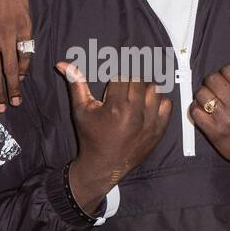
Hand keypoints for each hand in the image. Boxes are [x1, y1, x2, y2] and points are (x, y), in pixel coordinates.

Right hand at [56, 62, 171, 213]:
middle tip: (122, 95)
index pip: (122, 77)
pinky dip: (158, 103)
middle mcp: (136, 113)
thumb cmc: (90, 137)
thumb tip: (62, 64)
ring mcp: (150, 122)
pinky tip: (146, 108)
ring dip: (144, 91)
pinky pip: (167, 104)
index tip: (111, 92)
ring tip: (134, 100)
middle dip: (129, 84)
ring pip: (154, 90)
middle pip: (139, 81)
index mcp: (116, 107)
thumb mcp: (81, 110)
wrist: (103, 166)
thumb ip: (76, 84)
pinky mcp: (159, 129)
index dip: (115, 82)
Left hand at [189, 45, 229, 180]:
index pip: (228, 69)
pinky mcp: (214, 133)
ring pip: (201, 94)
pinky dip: (197, 109)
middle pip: (212, 79)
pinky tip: (206, 112)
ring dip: (203, 95)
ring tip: (212, 100)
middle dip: (213, 82)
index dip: (226, 73)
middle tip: (219, 90)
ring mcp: (224, 120)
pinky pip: (195, 112)